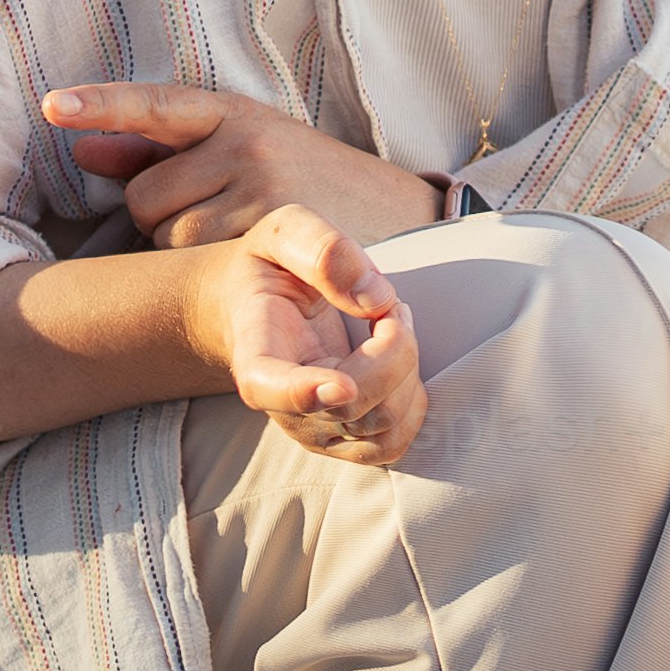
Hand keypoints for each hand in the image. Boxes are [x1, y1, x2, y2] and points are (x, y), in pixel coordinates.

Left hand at [49, 80, 447, 253]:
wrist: (400, 217)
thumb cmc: (306, 184)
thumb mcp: (241, 152)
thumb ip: (159, 151)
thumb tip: (81, 150)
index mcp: (235, 112)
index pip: (156, 106)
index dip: (102, 105)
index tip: (53, 106)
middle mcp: (245, 142)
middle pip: (146, 194)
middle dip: (160, 215)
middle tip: (215, 215)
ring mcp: (259, 187)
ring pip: (166, 233)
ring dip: (184, 246)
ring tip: (237, 237)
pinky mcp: (271, 231)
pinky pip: (198, 259)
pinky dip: (208, 267)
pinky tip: (246, 259)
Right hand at [194, 207, 420, 468]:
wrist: (257, 305)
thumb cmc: (272, 268)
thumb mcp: (286, 231)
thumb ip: (324, 250)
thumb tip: (377, 299)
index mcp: (257, 353)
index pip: (269, 388)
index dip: (305, 393)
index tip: (341, 383)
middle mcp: (283, 407)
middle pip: (356, 404)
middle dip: (395, 345)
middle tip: (387, 301)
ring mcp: (315, 430)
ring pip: (385, 424)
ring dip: (407, 367)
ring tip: (389, 323)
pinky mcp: (345, 439)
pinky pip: (396, 438)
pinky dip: (412, 396)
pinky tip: (396, 357)